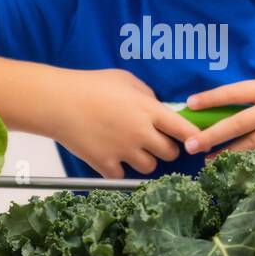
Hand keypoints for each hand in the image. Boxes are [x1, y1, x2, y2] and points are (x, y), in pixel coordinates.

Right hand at [54, 68, 201, 178]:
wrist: (57, 102)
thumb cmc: (89, 85)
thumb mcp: (125, 79)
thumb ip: (147, 95)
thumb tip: (159, 107)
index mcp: (149, 110)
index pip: (185, 130)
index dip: (195, 138)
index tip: (197, 143)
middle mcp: (141, 133)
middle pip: (170, 154)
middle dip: (165, 149)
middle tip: (153, 142)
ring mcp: (123, 151)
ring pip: (149, 167)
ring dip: (143, 160)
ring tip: (129, 148)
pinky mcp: (105, 164)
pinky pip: (122, 176)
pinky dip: (117, 169)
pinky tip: (109, 156)